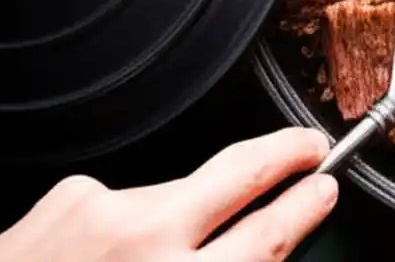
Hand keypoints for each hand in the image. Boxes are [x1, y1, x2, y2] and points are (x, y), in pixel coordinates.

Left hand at [0, 128, 337, 261]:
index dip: (305, 205)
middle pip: (241, 170)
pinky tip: (107, 253)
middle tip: (308, 143)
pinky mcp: (72, 194)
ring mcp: (108, 208)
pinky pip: (122, 200)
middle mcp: (149, 241)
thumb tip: (256, 252)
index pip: (268, 234)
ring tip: (172, 244)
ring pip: (177, 189)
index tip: (322, 187)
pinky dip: (128, 219)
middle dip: (286, 149)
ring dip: (191, 203)